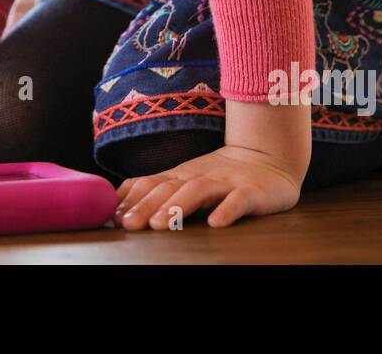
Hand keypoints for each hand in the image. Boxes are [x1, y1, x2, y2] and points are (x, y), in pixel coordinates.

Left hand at [112, 144, 303, 228]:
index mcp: (181, 175)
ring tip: (159, 224)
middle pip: (168, 188)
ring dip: (177, 207)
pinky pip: (239, 200)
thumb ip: (158, 192)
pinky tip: (215, 223)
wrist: (268, 156)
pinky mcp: (252, 192)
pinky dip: (227, 210)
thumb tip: (118, 211)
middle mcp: (199, 176)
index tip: (114, 217)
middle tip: (128, 225)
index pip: (150, 183)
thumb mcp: (186, 180)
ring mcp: (226, 182)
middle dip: (145, 206)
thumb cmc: (220, 176)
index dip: (131, 199)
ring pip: (198, 192)